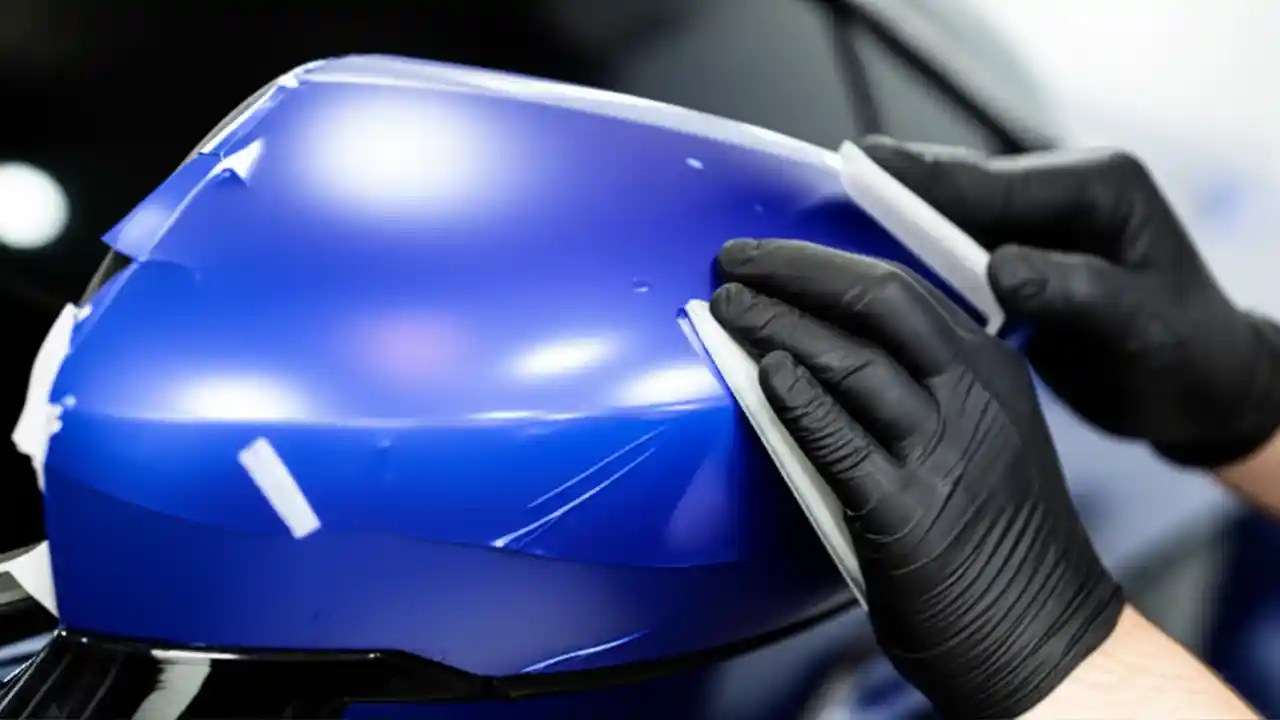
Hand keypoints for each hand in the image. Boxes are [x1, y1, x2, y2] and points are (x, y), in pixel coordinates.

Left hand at [712, 239, 1123, 717]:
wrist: (1048, 638)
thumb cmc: (1000, 540)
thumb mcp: (985, 438)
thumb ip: (924, 390)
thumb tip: (818, 351)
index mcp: (989, 371)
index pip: (899, 288)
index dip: (823, 262)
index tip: (769, 254)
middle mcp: (973, 398)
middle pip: (879, 301)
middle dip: (797, 270)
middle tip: (733, 259)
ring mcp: (945, 453)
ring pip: (855, 361)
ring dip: (779, 324)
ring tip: (726, 306)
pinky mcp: (910, 513)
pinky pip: (842, 441)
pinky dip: (800, 402)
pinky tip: (765, 375)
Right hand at [863, 137, 1279, 468]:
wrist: (1202, 387)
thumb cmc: (1185, 355)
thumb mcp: (1137, 325)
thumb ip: (1071, 290)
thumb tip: (999, 269)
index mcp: (1097, 188)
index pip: (992, 181)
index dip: (922, 178)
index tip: (862, 167)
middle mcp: (1062, 193)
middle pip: (961, 190)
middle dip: (896, 196)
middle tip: (826, 193)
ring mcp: (1038, 225)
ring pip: (951, 219)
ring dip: (899, 228)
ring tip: (832, 231)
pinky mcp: (1020, 258)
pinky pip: (957, 252)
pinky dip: (918, 260)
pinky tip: (873, 271)